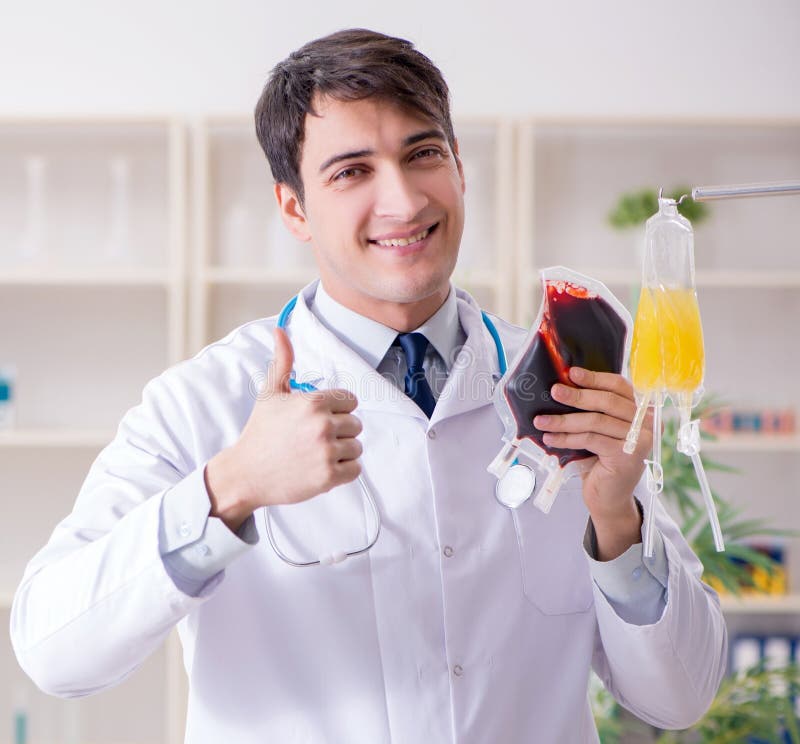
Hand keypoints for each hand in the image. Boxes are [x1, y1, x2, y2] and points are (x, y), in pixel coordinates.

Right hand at [205, 327, 362, 531]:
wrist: (245, 473)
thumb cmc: (260, 431)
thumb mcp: (270, 392)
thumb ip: (283, 361)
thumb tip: (280, 330)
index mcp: (313, 402)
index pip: (350, 401)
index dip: (336, 410)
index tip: (317, 419)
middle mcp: (322, 425)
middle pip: (356, 424)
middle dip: (339, 431)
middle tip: (313, 440)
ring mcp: (326, 452)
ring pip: (357, 447)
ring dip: (341, 452)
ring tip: (315, 454)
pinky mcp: (329, 477)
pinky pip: (356, 469)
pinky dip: (343, 471)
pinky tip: (321, 468)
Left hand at [533, 367, 652, 559]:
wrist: (607, 497)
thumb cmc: (600, 461)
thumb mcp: (597, 430)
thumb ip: (591, 411)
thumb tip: (562, 387)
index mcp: (642, 411)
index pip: (620, 386)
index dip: (595, 378)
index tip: (572, 373)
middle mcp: (647, 424)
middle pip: (608, 401)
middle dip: (577, 395)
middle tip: (554, 391)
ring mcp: (640, 440)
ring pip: (596, 421)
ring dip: (564, 420)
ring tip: (542, 421)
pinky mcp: (627, 456)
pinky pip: (591, 439)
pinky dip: (567, 438)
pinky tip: (551, 438)